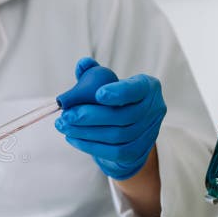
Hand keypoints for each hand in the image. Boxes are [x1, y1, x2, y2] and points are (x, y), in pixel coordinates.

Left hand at [55, 57, 166, 180]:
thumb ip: (93, 73)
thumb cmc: (114, 101)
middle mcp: (154, 110)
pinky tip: (72, 137)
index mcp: (148, 88)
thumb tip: (83, 64)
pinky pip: (113, 152)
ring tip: (63, 126)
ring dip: (85, 132)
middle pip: (123, 116)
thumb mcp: (106, 83)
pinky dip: (90, 145)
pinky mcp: (138, 152)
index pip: (137, 89)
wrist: (127, 131)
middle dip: (90, 117)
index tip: (97, 94)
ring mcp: (149, 134)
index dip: (119, 92)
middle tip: (66, 115)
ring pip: (116, 136)